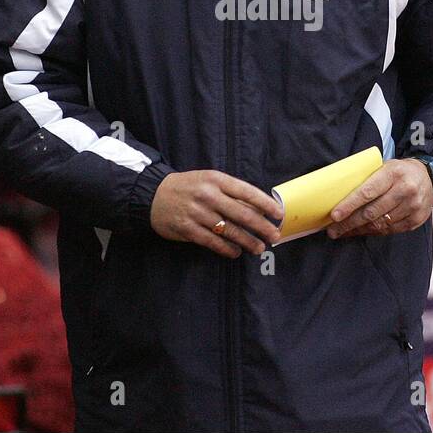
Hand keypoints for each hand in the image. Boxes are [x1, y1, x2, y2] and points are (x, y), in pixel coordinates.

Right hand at [151, 170, 284, 257]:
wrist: (154, 195)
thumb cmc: (189, 187)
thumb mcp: (209, 181)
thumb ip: (231, 193)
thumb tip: (259, 209)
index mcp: (216, 179)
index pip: (247, 192)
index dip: (265, 204)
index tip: (278, 213)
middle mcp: (208, 195)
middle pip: (242, 214)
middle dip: (261, 227)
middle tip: (275, 235)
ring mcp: (197, 213)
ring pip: (229, 230)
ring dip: (247, 241)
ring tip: (259, 248)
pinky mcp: (188, 229)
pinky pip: (213, 242)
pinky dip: (227, 249)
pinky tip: (236, 252)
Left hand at [326, 159, 432, 238]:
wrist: (429, 177)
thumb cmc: (399, 172)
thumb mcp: (384, 167)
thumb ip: (367, 179)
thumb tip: (339, 195)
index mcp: (392, 173)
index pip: (367, 192)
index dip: (349, 205)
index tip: (334, 215)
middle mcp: (405, 190)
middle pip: (372, 212)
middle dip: (349, 223)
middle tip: (333, 230)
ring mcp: (412, 206)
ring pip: (379, 224)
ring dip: (359, 230)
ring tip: (344, 232)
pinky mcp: (416, 219)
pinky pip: (390, 230)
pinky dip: (373, 232)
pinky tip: (362, 231)